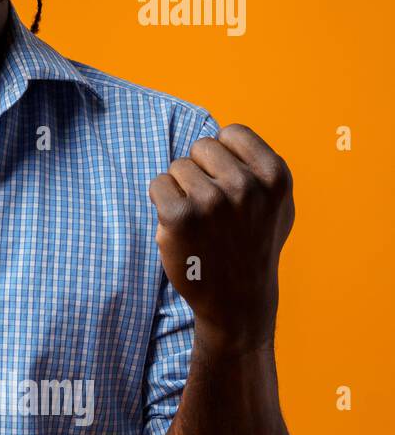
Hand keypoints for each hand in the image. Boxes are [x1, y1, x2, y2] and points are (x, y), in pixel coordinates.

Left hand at [147, 124, 294, 346]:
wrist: (237, 301)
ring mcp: (212, 201)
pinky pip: (157, 184)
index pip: (231, 133)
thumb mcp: (276, 204)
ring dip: (181, 188)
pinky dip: (161, 201)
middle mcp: (247, 185)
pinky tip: (179, 226)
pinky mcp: (180, 217)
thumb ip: (259, 167)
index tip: (228, 184)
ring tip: (200, 220)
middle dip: (201, 172)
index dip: (223, 157)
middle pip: (200, 146)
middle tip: (213, 208)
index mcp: (275, 176)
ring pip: (177, 166)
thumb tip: (226, 134)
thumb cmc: (253, 245)